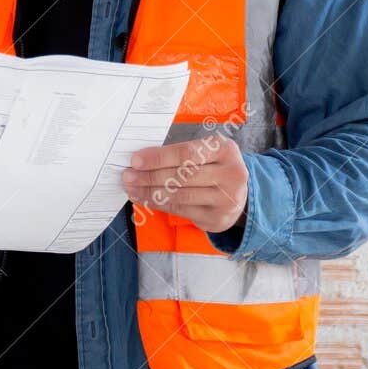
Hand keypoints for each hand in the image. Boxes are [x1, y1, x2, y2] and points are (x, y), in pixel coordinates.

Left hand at [120, 135, 248, 233]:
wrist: (239, 194)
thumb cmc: (214, 167)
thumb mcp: (206, 152)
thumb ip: (180, 154)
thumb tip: (141, 160)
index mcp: (226, 150)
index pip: (187, 153)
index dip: (158, 158)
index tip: (135, 160)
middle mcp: (231, 174)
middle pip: (182, 176)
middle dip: (150, 176)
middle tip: (127, 176)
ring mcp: (226, 199)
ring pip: (180, 196)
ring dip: (150, 192)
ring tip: (132, 188)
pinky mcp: (217, 219)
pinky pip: (181, 210)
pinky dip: (159, 204)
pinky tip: (144, 198)